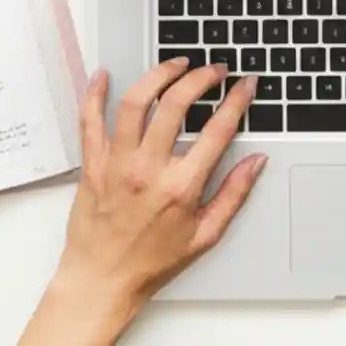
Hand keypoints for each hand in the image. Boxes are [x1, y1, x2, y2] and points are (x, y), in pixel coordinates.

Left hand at [61, 58, 265, 307]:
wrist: (102, 280)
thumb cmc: (151, 263)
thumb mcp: (205, 235)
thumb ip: (234, 194)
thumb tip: (256, 161)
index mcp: (181, 187)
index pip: (217, 130)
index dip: (236, 100)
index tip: (245, 84)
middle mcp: (148, 169)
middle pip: (176, 104)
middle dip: (201, 78)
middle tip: (214, 70)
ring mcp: (117, 163)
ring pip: (135, 102)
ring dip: (158, 75)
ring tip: (175, 65)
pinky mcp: (92, 164)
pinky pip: (89, 120)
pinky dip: (95, 93)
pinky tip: (104, 75)